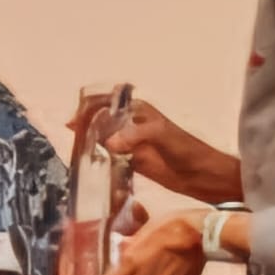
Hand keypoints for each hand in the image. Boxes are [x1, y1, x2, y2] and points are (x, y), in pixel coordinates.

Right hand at [69, 95, 238, 203]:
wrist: (202, 175)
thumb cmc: (185, 148)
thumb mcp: (160, 135)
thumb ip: (135, 136)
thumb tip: (108, 144)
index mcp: (136, 110)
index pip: (106, 100)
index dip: (88, 106)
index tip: (75, 120)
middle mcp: (129, 124)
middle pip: (100, 118)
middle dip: (84, 124)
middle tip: (72, 138)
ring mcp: (130, 143)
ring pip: (102, 138)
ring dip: (88, 143)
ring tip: (75, 152)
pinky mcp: (132, 162)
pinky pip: (109, 157)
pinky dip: (98, 159)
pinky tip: (88, 166)